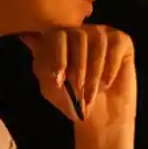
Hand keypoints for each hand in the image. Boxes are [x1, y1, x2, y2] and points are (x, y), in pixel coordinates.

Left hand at [19, 26, 135, 131]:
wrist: (100, 117)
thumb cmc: (72, 101)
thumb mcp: (51, 87)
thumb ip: (41, 64)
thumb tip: (25, 36)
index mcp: (59, 39)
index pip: (56, 34)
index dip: (57, 56)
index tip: (59, 80)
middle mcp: (80, 31)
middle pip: (78, 35)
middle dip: (77, 66)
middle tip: (78, 89)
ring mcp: (102, 33)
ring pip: (98, 42)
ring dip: (94, 73)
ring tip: (91, 93)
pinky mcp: (122, 41)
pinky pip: (115, 48)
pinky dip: (110, 69)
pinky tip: (107, 83)